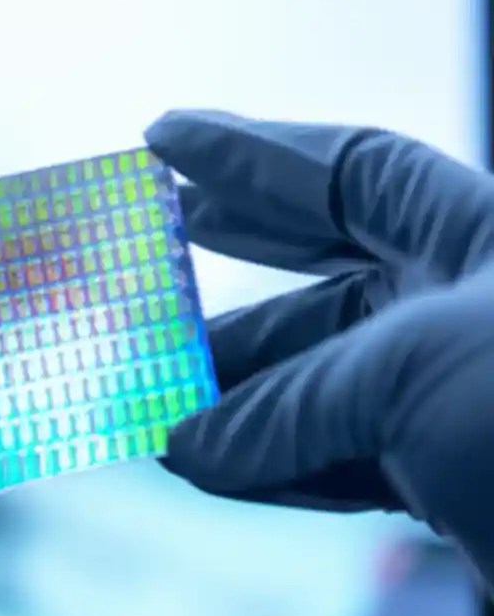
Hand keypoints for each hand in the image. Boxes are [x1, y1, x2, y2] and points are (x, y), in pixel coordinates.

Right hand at [145, 110, 493, 585]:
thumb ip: (286, 407)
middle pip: (323, 266)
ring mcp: (451, 391)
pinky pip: (335, 457)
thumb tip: (187, 444)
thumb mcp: (411, 377)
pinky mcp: (447, 473)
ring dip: (234, 394)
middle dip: (235, 264)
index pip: (347, 172)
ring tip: (157, 402)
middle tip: (154, 250)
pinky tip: (207, 466)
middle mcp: (462, 304)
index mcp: (478, 237)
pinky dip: (268, 463)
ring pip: (317, 378)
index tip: (163, 142)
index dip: (250, 153)